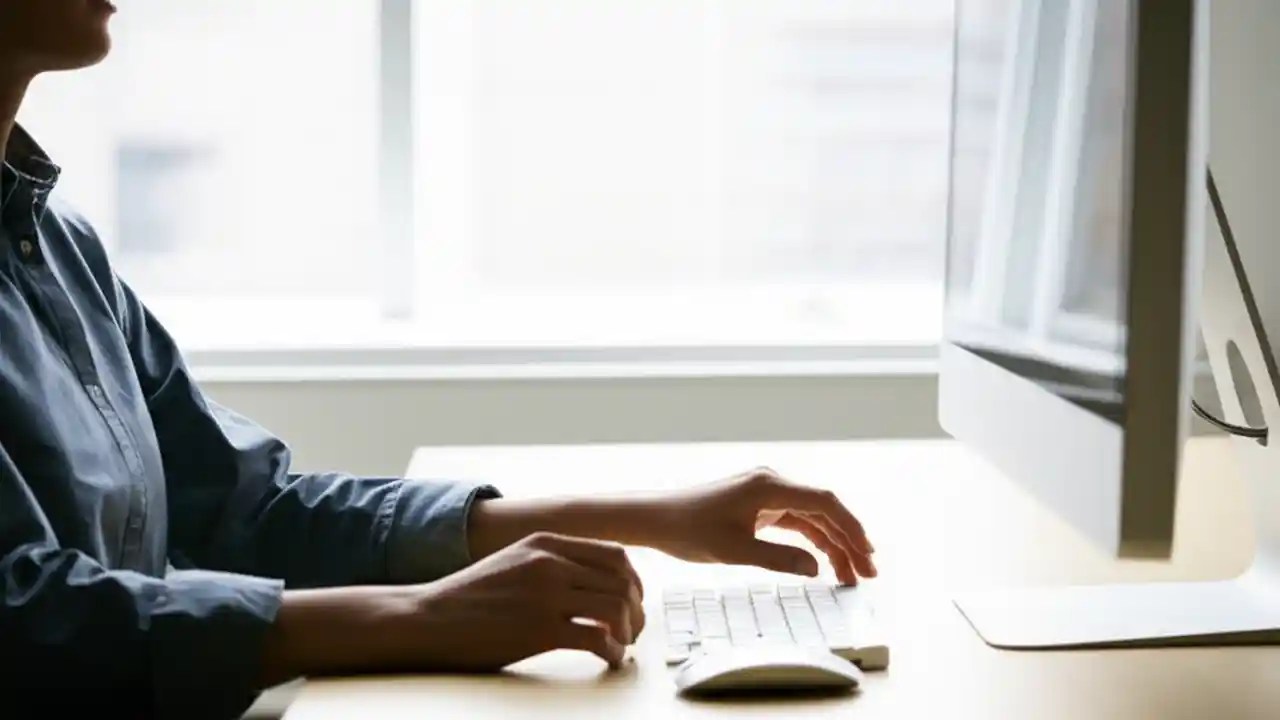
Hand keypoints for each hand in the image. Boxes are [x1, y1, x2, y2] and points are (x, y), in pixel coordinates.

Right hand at [396, 532, 644, 670]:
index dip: (634, 581)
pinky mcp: (540, 630)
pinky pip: (598, 639)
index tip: (634, 602)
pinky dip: (613, 652)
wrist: (429, 619)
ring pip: (616, 608)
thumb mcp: (515, 561)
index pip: (615, 555)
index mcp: (546, 543)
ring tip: (622, 646)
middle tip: (634, 630)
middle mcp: (550, 563)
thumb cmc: (470, 597)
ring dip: (629, 632)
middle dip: (637, 610)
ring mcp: (546, 595)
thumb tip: (595, 580)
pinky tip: (609, 660)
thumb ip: (552, 562)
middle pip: (622, 582)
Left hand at [650, 467, 876, 584]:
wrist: (657, 518)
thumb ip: (778, 559)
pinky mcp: (760, 504)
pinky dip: (812, 542)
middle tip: (868, 574)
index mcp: (769, 486)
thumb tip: (816, 568)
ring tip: (852, 576)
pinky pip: (796, 522)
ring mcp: (767, 493)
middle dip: (848, 541)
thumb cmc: (688, 530)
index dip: (851, 528)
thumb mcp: (734, 551)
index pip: (824, 503)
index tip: (867, 554)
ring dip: (833, 545)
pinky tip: (826, 563)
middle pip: (824, 510)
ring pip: (812, 518)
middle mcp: (772, 483)